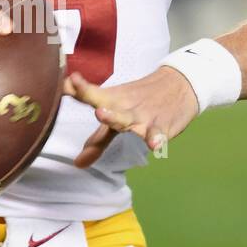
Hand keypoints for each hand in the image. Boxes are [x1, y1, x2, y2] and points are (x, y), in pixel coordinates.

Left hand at [64, 66, 198, 166]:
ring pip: (127, 118)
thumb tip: (77, 164)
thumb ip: (98, 141)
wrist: (180, 84)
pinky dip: (156, 138)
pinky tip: (154, 146)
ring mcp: (142, 116)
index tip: (66, 83)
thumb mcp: (119, 117)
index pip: (91, 94)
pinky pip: (157, 133)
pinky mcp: (161, 125)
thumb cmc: (141, 102)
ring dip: (114, 116)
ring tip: (101, 114)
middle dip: (90, 99)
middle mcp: (123, 107)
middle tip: (79, 94)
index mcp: (110, 100)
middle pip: (106, 104)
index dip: (77, 89)